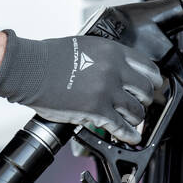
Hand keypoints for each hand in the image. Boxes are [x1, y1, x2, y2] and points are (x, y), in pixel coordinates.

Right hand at [0, 30, 163, 143]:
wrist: (31, 69)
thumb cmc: (50, 57)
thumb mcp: (86, 46)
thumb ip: (105, 57)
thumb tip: (114, 69)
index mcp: (113, 52)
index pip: (147, 67)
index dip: (151, 79)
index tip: (151, 84)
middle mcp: (115, 71)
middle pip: (145, 90)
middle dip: (144, 99)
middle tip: (141, 103)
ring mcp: (107, 92)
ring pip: (136, 111)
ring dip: (135, 117)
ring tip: (132, 120)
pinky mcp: (97, 112)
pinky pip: (122, 127)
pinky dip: (129, 134)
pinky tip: (131, 136)